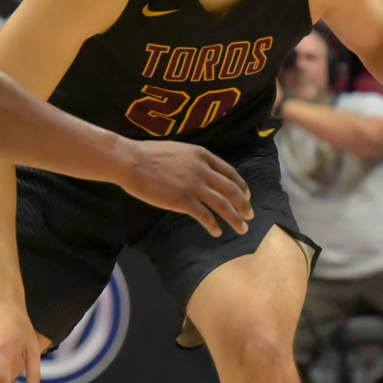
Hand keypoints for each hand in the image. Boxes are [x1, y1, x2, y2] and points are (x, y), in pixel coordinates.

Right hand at [118, 140, 254, 237]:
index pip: (229, 172)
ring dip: (235, 218)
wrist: (132, 161)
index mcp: (202, 155)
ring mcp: (194, 185)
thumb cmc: (148, 155)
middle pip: (230, 189)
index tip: (246, 195)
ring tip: (242, 228)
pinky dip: (213, 225)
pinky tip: (216, 231)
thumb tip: (199, 173)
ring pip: (222, 204)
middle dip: (243, 204)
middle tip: (250, 215)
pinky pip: (204, 215)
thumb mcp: (178, 151)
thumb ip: (192, 161)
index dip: (240, 185)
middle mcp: (203, 170)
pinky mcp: (183, 200)